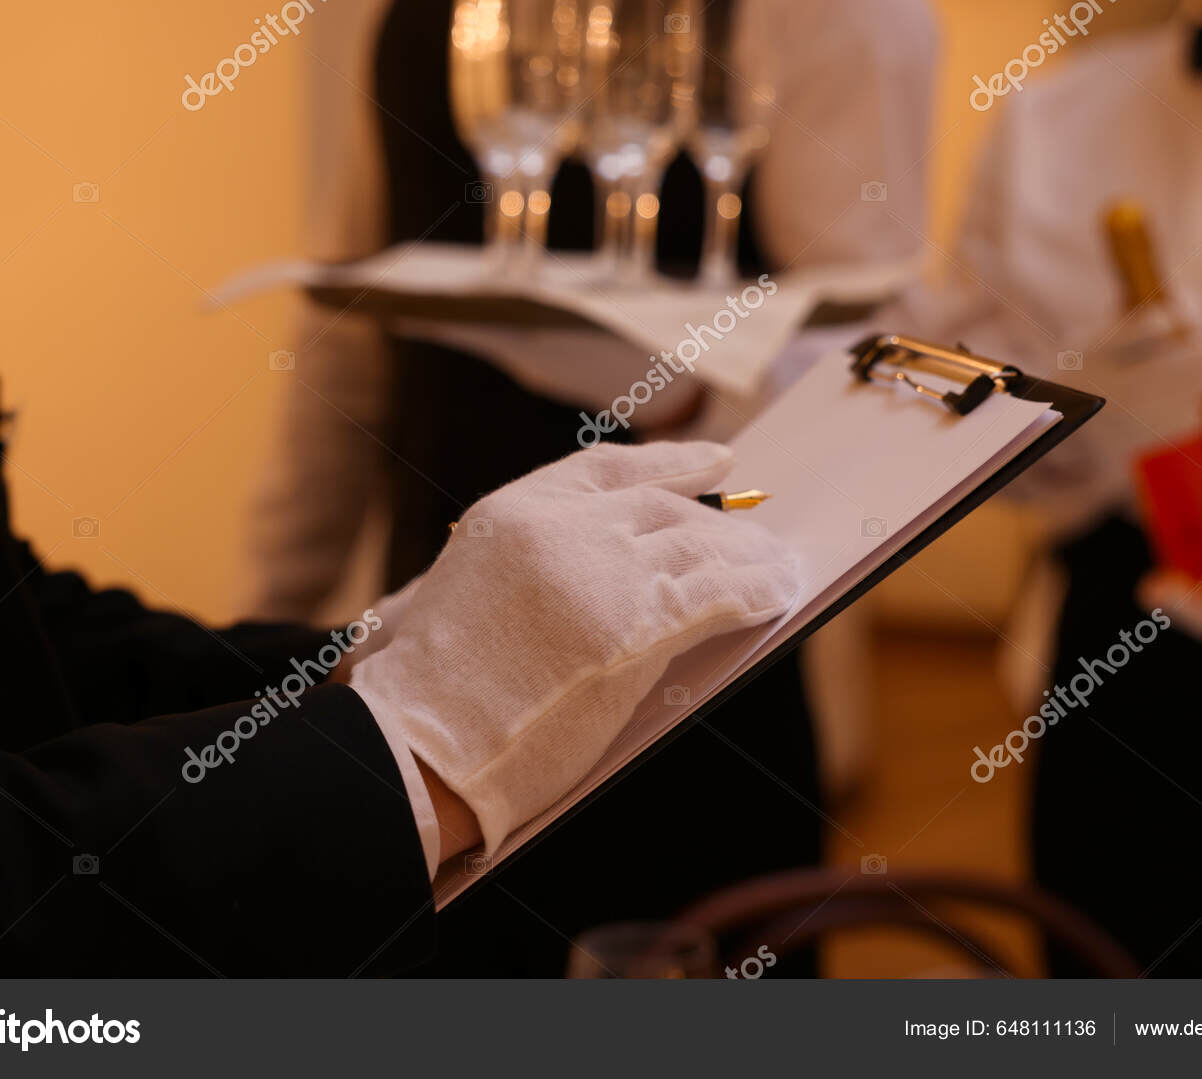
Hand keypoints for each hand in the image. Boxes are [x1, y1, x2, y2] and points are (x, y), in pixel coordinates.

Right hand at [350, 441, 799, 853]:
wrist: (421, 741)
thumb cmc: (433, 693)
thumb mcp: (469, 592)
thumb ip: (530, 569)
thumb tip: (607, 578)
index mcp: (512, 513)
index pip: (608, 469)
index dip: (669, 462)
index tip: (711, 460)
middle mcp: (559, 528)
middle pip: (661, 507)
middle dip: (716, 516)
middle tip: (755, 526)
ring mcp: (598, 574)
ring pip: (696, 547)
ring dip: (748, 556)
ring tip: (780, 563)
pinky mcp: (632, 627)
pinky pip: (714, 595)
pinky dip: (753, 590)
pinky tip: (775, 592)